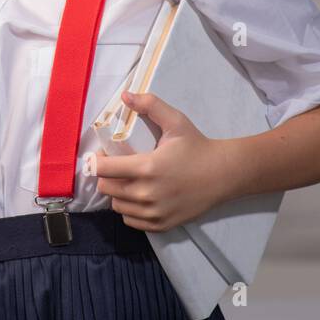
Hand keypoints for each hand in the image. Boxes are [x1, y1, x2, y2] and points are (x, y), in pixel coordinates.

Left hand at [92, 91, 233, 232]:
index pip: (103, 170)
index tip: (101, 155)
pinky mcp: (161, 224)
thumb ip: (150, 105)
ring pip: (117, 206)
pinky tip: (138, 197)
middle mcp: (147, 194)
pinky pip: (130, 220)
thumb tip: (125, 95)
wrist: (223, 174)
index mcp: (147, 167)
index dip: (96, 161)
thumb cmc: (197, 147)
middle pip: (106, 189)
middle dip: (105, 176)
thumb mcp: (176, 121)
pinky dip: (129, 210)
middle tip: (115, 166)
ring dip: (117, 193)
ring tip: (127, 181)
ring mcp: (154, 212)